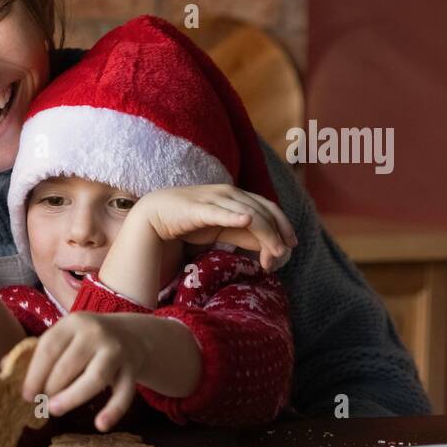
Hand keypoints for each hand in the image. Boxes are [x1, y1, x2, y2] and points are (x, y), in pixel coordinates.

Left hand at [22, 312, 147, 431]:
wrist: (132, 335)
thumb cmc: (86, 341)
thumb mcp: (65, 336)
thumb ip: (39, 352)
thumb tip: (3, 369)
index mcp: (73, 323)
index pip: (49, 348)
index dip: (34, 374)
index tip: (25, 394)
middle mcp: (95, 333)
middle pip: (69, 366)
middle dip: (51, 388)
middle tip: (40, 404)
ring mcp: (116, 351)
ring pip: (94, 379)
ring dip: (72, 397)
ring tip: (55, 410)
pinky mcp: (132, 369)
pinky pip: (123, 393)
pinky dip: (113, 410)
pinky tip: (100, 425)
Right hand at [133, 185, 296, 270]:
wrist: (155, 214)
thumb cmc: (189, 222)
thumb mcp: (223, 230)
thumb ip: (243, 234)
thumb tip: (267, 247)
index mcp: (237, 196)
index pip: (268, 207)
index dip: (283, 225)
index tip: (291, 245)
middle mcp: (229, 193)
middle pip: (263, 211)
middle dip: (277, 233)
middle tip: (284, 254)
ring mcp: (214, 199)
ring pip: (248, 213)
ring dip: (265, 232)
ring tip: (275, 251)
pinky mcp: (198, 208)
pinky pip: (219, 212)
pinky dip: (234, 215)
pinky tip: (246, 220)